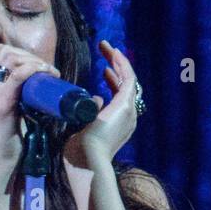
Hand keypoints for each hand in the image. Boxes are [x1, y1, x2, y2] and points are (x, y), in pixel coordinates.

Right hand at [0, 44, 60, 183]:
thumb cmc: (5, 143)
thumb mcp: (7, 113)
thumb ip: (14, 98)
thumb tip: (36, 88)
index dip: (20, 53)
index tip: (38, 66)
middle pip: (4, 52)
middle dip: (29, 55)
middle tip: (46, 69)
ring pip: (11, 59)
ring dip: (33, 61)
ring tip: (48, 73)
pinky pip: (17, 75)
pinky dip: (33, 69)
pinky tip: (46, 74)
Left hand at [62, 40, 139, 173]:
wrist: (87, 160)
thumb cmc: (81, 151)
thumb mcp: (85, 128)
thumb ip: (90, 114)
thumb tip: (96, 98)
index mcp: (119, 124)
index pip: (120, 97)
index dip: (113, 81)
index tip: (105, 69)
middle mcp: (128, 117)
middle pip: (125, 86)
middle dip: (116, 67)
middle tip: (106, 51)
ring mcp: (128, 111)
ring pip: (128, 80)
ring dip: (119, 62)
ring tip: (109, 49)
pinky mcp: (125, 106)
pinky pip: (128, 79)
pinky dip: (122, 65)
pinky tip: (114, 54)